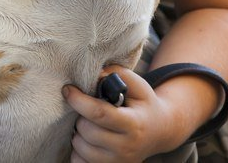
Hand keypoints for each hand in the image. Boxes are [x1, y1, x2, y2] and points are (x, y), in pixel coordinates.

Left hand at [63, 67, 182, 162]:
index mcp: (133, 124)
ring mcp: (118, 162)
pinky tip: (87, 139)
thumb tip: (93, 74)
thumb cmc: (144, 104)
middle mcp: (126, 147)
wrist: (160, 131)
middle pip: (87, 131)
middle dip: (80, 116)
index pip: (99, 114)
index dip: (79, 100)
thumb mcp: (137, 85)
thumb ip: (115, 74)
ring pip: (80, 148)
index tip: (67, 89)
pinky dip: (78, 150)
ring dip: (77, 133)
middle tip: (85, 108)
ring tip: (87, 123)